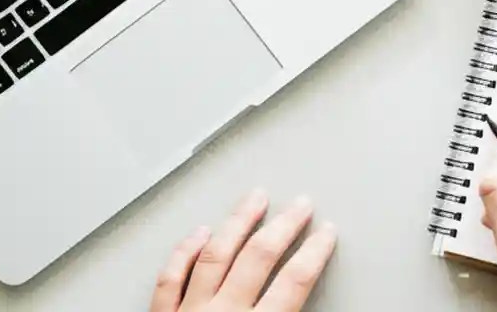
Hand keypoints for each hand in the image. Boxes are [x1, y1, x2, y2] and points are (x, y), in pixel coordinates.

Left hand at [150, 190, 337, 311]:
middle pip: (258, 257)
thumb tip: (303, 297)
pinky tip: (199, 233)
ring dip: (238, 223)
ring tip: (254, 200)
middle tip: (300, 205)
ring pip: (215, 254)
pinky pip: (170, 277)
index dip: (315, 252)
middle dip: (284, 225)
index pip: (294, 281)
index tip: (326, 233)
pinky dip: (185, 252)